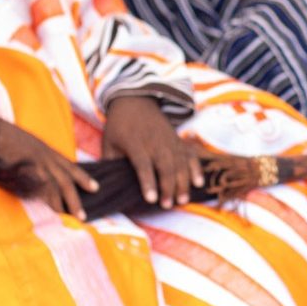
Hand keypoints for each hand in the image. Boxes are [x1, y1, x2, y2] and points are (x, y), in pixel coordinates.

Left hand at [102, 93, 203, 207]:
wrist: (136, 100)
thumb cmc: (119, 126)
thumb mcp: (108, 142)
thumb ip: (110, 162)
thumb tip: (109, 185)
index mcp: (135, 143)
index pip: (143, 165)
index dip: (147, 182)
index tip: (151, 199)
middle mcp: (155, 142)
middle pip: (165, 166)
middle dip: (168, 186)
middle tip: (167, 205)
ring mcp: (169, 140)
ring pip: (180, 163)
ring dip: (183, 182)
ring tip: (182, 200)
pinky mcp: (178, 139)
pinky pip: (190, 154)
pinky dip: (196, 168)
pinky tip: (198, 183)